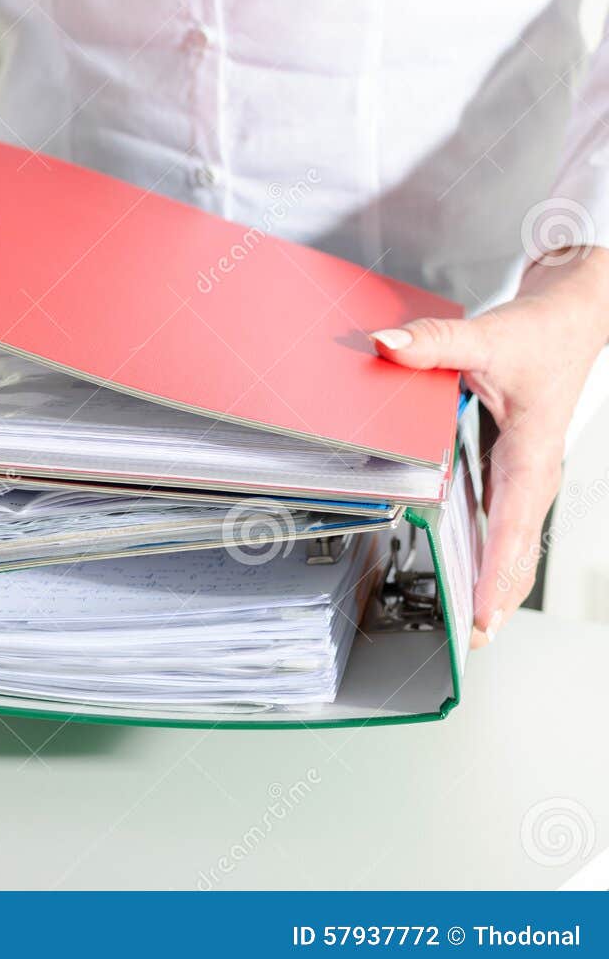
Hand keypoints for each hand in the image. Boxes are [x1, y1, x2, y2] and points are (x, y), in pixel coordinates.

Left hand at [370, 247, 608, 646]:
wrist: (572, 318)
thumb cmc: (539, 334)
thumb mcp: (485, 336)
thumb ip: (433, 342)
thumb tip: (387, 344)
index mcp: (532, 453)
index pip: (514, 523)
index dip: (499, 570)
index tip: (487, 611)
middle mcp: (534, 473)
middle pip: (517, 547)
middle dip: (499, 594)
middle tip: (474, 639)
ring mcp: (527, 476)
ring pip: (515, 541)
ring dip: (497, 582)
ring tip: (477, 627)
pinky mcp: (517, 472)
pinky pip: (507, 524)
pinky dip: (495, 556)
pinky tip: (476, 579)